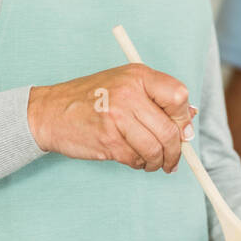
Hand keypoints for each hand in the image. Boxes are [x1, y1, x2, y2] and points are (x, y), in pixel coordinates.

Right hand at [27, 64, 196, 171]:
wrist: (50, 112)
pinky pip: (137, 159)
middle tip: (173, 159)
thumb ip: (156, 98)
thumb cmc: (91, 98)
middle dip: (176, 150)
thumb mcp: (124, 85)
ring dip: (159, 162)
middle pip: (170, 129)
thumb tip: (191, 116)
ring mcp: (118, 117)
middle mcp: (129, 93)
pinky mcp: (108, 141)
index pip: (179, 96)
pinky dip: (140, 165)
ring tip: (153, 162)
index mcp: (137, 75)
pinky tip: (135, 160)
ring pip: (156, 149)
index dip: (183, 118)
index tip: (182, 130)